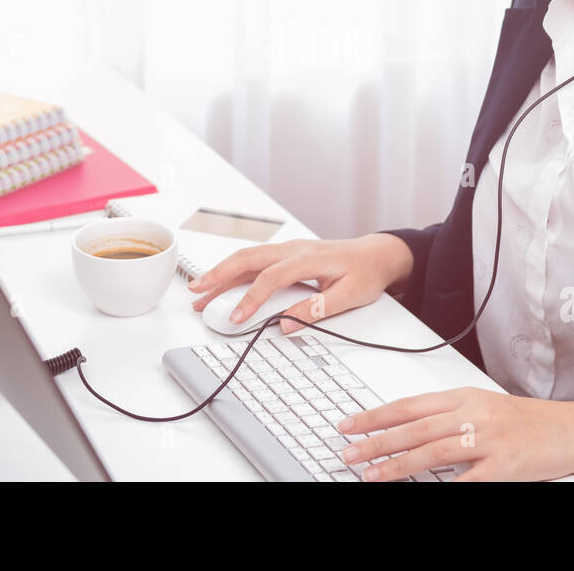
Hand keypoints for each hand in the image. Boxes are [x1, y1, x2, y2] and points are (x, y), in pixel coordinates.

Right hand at [187, 235, 412, 333]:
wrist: (377, 254)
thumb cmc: (366, 272)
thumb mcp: (351, 295)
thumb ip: (320, 309)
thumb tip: (288, 323)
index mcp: (309, 257)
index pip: (271, 277)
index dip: (251, 298)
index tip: (236, 318)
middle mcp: (294, 249)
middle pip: (248, 259)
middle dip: (218, 275)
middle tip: (196, 292)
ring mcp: (288, 250)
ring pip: (247, 258)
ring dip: (221, 273)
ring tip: (199, 291)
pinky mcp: (286, 255)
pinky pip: (255, 261)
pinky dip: (234, 272)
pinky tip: (220, 284)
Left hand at [335, 387, 573, 480]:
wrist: (571, 430)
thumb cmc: (525, 422)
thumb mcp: (482, 408)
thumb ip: (446, 417)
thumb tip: (405, 430)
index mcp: (464, 397)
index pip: (409, 406)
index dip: (376, 415)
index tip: (349, 425)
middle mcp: (473, 414)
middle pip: (415, 428)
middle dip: (377, 441)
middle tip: (348, 452)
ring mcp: (489, 440)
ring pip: (434, 451)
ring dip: (398, 464)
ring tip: (371, 473)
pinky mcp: (506, 466)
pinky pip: (468, 480)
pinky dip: (444, 487)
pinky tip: (422, 491)